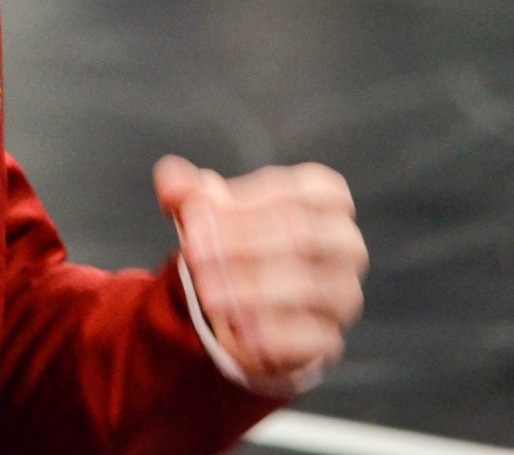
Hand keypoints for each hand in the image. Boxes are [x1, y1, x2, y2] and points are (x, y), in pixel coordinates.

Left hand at [154, 156, 366, 387]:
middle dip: (242, 241)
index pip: (294, 192)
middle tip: (195, 252)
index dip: (243, 202)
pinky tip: (238, 330)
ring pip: (305, 285)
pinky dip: (272, 333)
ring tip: (207, 292)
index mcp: (325, 201)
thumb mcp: (213, 213)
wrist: (252, 305)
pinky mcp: (331, 336)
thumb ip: (192, 194)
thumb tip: (169, 178)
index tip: (195, 212)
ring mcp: (342, 293)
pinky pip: (310, 335)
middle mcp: (344, 245)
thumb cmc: (240, 243)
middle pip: (301, 234)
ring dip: (249, 287)